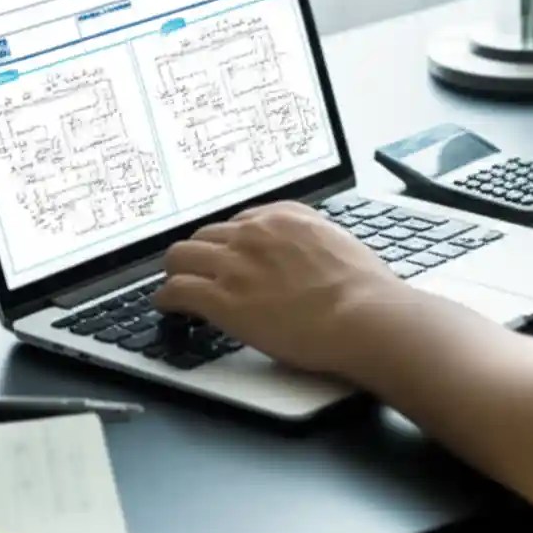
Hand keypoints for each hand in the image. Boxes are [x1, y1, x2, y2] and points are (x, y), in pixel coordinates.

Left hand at [155, 201, 401, 374]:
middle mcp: (254, 233)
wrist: (365, 316)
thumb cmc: (365, 290)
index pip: (239, 222)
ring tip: (178, 287)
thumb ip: (312, 242)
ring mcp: (235, 265)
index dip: (230, 243)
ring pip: (181, 257)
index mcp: (284, 216)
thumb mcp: (339, 244)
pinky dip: (167, 299)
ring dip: (178, 272)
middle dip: (201, 255)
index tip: (229, 256)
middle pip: (204, 235)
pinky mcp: (222, 300)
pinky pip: (176, 290)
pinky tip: (168, 307)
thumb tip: (308, 255)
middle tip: (201, 273)